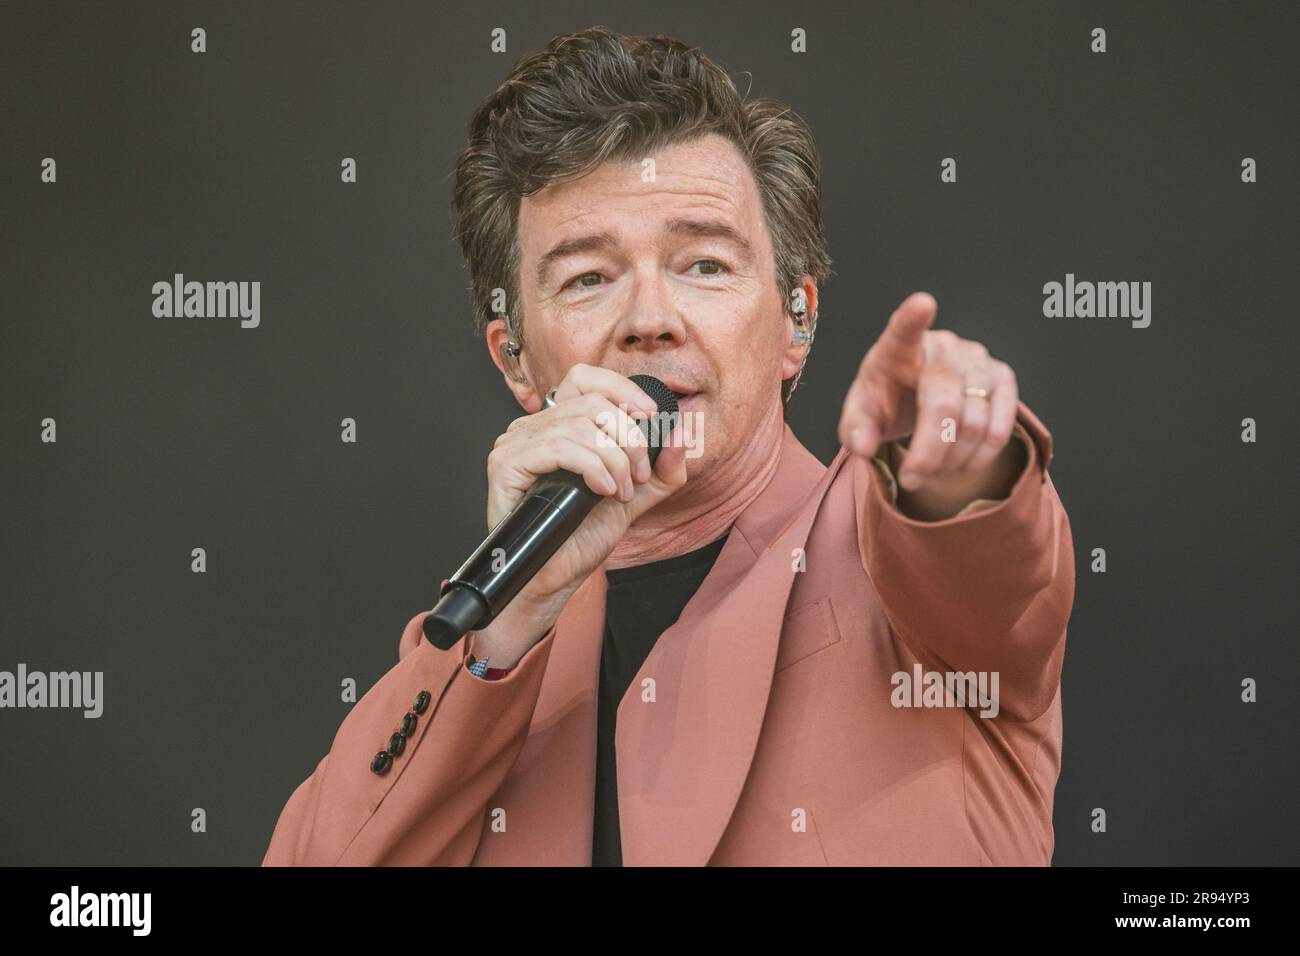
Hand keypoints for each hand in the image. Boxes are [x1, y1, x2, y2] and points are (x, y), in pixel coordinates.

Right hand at [484, 363, 688, 620]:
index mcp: (558, 425)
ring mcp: (515, 442)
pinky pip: (559, 447)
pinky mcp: (506, 463)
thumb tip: (679, 434)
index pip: (585, 378)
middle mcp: (532, 427)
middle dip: (629, 439)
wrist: (554, 577)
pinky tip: (602, 490)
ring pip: (581, 426)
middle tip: (639, 476)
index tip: (649, 416)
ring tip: (621, 491)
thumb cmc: (581, 536)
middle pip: (592, 403)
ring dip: (615, 460)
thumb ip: (660, 468)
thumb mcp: (633, 496)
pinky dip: (592, 467)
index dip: (621, 389)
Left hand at [837, 292, 1021, 508]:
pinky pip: (1000, 429)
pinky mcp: (1003, 378)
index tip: (922, 303)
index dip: (913, 318)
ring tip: (930, 474)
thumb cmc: (885, 402)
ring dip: (951, 462)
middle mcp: (942, 346)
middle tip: (911, 479)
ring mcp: (977, 359)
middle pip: (943, 403)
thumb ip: (854, 431)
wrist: (915, 399)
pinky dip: (978, 458)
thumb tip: (862, 447)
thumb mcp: (861, 417)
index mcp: (897, 348)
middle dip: (928, 453)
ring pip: (974, 423)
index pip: (905, 330)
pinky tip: (958, 466)